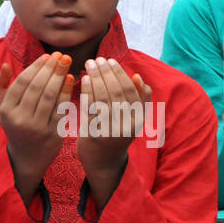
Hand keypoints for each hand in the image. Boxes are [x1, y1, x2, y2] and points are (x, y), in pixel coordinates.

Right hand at [0, 53, 74, 201]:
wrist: (27, 157)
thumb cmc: (14, 125)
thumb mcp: (0, 108)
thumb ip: (0, 86)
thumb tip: (4, 65)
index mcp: (6, 110)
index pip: (22, 83)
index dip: (35, 67)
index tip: (47, 56)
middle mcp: (20, 119)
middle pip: (37, 88)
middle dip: (50, 68)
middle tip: (60, 55)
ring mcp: (37, 128)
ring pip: (50, 97)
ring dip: (59, 76)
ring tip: (67, 62)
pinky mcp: (53, 134)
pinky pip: (61, 108)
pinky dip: (66, 92)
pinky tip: (70, 79)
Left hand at [76, 56, 150, 205]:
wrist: (104, 163)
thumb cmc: (117, 134)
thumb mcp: (134, 119)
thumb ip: (140, 99)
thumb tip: (138, 77)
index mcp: (138, 120)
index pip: (130, 90)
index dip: (119, 73)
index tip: (110, 60)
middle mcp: (126, 126)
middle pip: (116, 93)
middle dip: (105, 72)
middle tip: (96, 59)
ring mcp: (110, 132)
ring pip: (103, 99)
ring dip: (95, 78)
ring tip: (89, 65)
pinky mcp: (94, 136)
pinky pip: (90, 109)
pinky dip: (87, 92)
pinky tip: (83, 79)